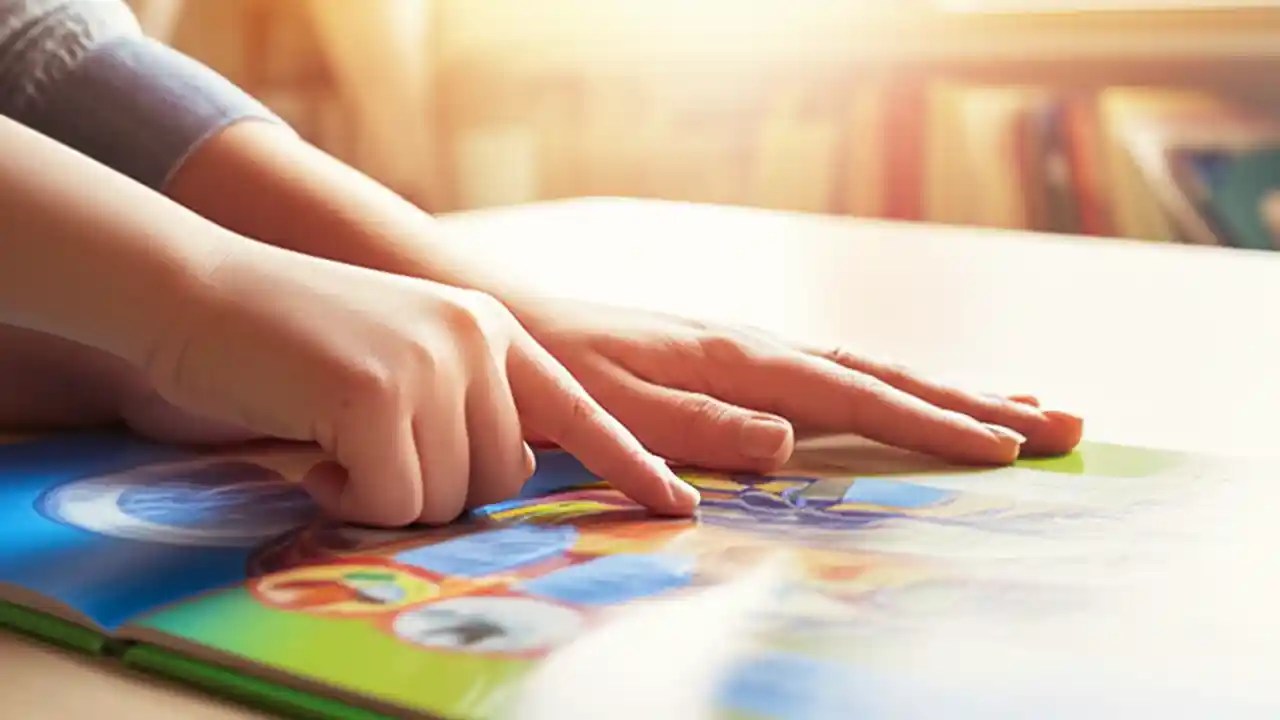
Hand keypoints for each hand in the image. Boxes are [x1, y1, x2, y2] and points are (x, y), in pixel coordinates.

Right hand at [135, 241, 696, 526]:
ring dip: (385, 493)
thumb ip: (467, 402)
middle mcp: (476, 339)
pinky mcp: (378, 393)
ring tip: (335, 437)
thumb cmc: (297, 338)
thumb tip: (510, 473)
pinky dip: (350, 499)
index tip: (676, 503)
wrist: (203, 290)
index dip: (628, 462)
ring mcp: (431, 362)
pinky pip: (389, 502)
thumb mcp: (407, 356)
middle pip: (498, 479)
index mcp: (492, 329)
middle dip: (433, 487)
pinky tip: (316, 452)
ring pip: (444, 499)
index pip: (580, 409)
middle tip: (368, 449)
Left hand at [506, 297, 1082, 471]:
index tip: (1002, 447)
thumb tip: (788, 441)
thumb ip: (698, 427)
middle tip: (1065, 425)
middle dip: (978, 404)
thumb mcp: (616, 409)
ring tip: (1029, 407)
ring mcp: (759, 353)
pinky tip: (919, 398)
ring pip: (876, 373)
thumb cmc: (562, 373)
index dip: (932, 424)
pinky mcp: (745, 363)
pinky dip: (897, 390)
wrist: (522, 324)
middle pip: (890, 377)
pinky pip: (841, 378)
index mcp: (743, 362)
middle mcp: (763, 350)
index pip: (857, 397)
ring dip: (954, 392)